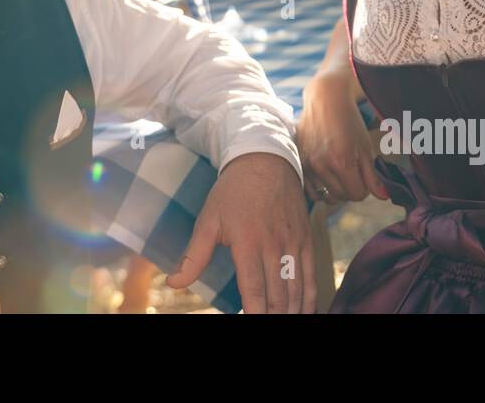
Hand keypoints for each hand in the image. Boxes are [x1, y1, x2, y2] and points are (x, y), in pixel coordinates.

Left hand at [165, 151, 313, 312]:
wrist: (264, 160)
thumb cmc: (232, 192)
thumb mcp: (208, 220)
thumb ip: (194, 256)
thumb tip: (173, 283)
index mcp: (247, 242)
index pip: (253, 289)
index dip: (255, 313)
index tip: (252, 324)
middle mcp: (274, 245)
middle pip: (278, 295)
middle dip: (273, 316)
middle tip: (266, 325)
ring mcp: (293, 243)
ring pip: (297, 289)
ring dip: (292, 311)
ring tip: (285, 322)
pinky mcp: (306, 239)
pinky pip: (311, 275)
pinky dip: (309, 296)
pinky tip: (305, 311)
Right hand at [297, 73, 386, 203]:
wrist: (325, 100)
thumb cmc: (349, 121)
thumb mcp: (365, 147)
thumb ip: (372, 176)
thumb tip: (382, 197)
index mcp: (341, 162)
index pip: (357, 195)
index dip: (365, 188)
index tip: (364, 175)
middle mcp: (321, 166)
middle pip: (341, 196)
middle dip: (351, 188)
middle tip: (354, 171)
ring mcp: (307, 164)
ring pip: (326, 194)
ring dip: (336, 189)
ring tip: (340, 173)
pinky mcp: (299, 161)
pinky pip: (310, 189)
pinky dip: (320, 188)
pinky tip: (327, 176)